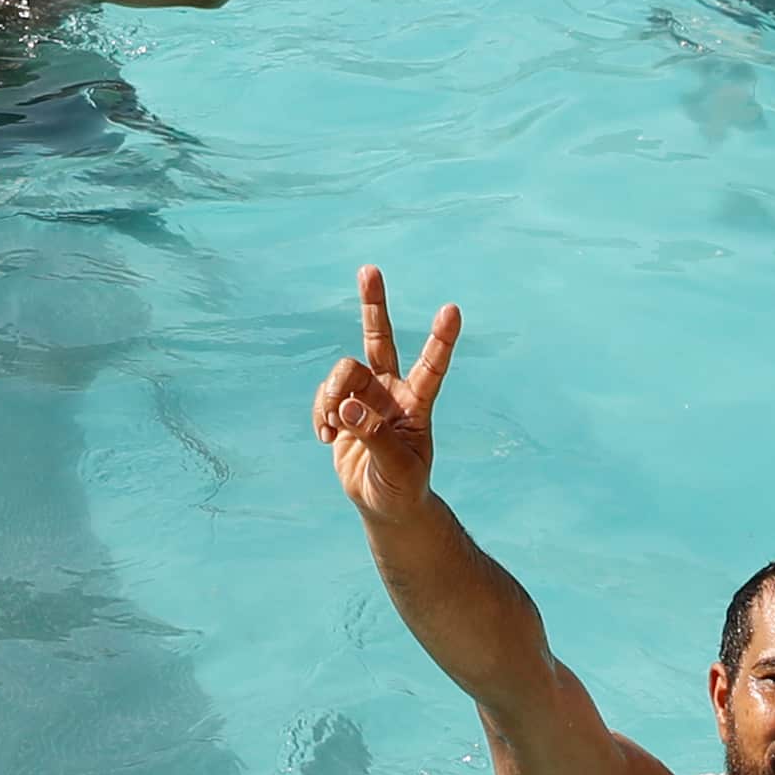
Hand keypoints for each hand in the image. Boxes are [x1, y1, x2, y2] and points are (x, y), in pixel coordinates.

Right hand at [310, 265, 457, 517]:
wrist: (385, 504)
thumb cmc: (402, 486)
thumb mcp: (397, 468)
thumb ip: (375, 436)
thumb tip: (349, 407)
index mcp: (417, 404)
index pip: (432, 366)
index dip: (441, 339)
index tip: (452, 310)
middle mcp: (392, 391)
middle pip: (380, 339)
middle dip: (373, 305)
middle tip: (369, 270)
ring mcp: (366, 397)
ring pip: (343, 372)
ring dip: (333, 395)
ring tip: (335, 425)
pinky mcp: (343, 409)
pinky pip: (325, 396)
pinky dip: (321, 414)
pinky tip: (327, 436)